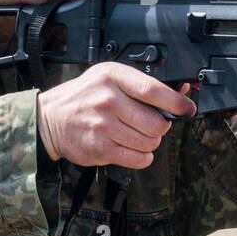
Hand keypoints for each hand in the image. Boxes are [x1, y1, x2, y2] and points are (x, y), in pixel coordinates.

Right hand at [37, 63, 194, 168]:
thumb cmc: (84, 97)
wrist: (49, 119)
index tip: (188, 108)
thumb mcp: (109, 78)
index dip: (177, 102)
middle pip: (157, 123)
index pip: (154, 90)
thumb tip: (182, 93)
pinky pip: (138, 159)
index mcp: (113, 76)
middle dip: (160, 127)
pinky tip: (131, 148)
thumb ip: (141, 84)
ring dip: (149, 142)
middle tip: (150, 125)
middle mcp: (108, 100)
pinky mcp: (100, 148)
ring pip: (150, 143)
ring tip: (135, 135)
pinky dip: (141, 157)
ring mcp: (103, 125)